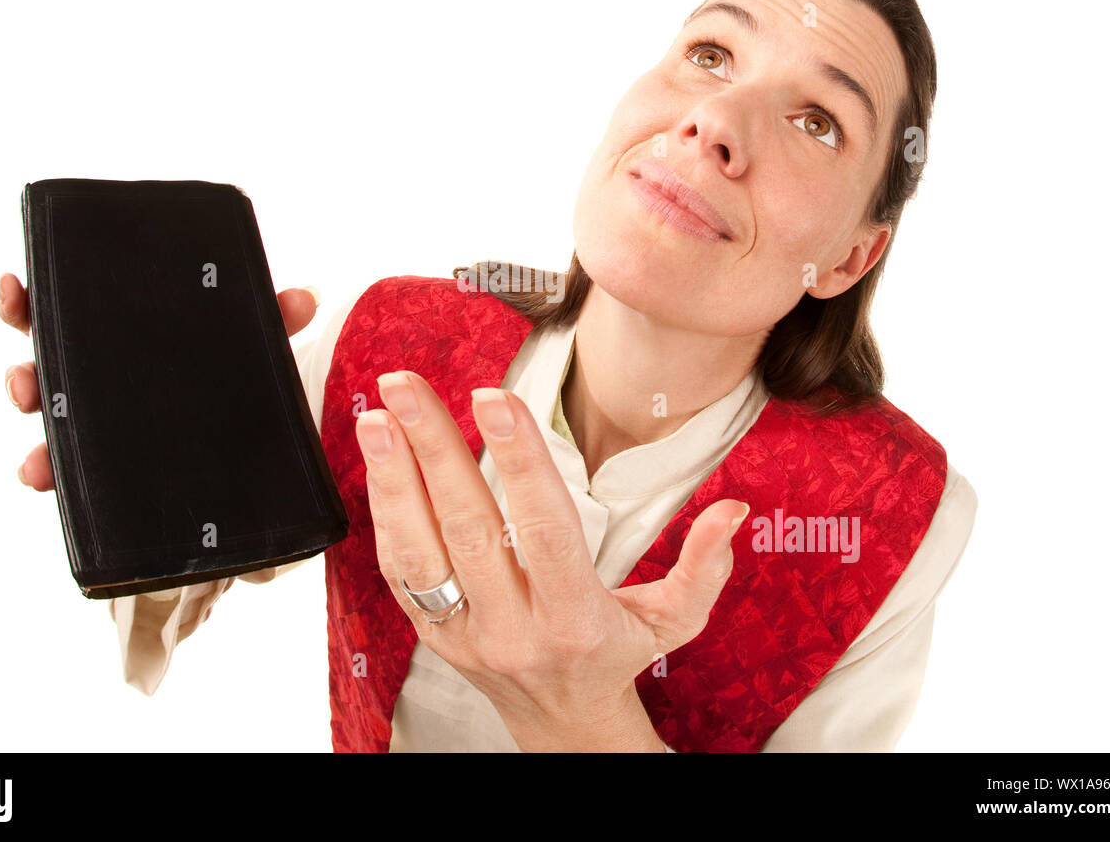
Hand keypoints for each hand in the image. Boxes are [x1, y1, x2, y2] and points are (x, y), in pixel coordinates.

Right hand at [0, 272, 322, 491]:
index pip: (61, 313)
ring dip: (38, 446)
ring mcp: (98, 425)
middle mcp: (97, 379)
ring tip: (35, 460)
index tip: (13, 285)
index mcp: (120, 338)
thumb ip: (272, 320)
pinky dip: (50, 477)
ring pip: (50, 427)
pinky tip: (43, 481)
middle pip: (42, 370)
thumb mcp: (248, 347)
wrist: (247, 446)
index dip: (28, 301)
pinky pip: (69, 475)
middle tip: (25, 382)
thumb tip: (306, 295)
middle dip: (24, 375)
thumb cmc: (230, 376)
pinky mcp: (108, 469)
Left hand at [355, 369, 750, 751]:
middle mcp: (514, 628)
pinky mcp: (432, 634)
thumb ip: (704, 565)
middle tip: (407, 386)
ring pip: (419, 552)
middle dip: (435, 450)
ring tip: (375, 415)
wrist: (562, 724)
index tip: (494, 400)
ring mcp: (465, 634)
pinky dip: (385, 513)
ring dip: (394, 478)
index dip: (519, 462)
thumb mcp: (675, 620)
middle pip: (469, 529)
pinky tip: (379, 460)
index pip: (545, 529)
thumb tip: (733, 509)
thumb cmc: (616, 655)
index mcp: (576, 619)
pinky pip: (398, 573)